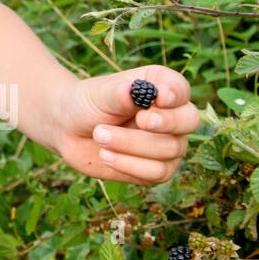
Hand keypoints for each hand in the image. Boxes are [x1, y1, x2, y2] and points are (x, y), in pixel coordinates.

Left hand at [53, 66, 198, 185]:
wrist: (69, 130)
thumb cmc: (87, 104)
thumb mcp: (98, 94)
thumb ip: (119, 93)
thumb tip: (135, 90)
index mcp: (159, 86)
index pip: (180, 88)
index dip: (175, 93)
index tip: (160, 98)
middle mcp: (171, 115)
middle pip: (189, 121)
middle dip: (165, 123)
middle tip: (140, 120)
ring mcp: (168, 143)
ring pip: (170, 149)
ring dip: (132, 144)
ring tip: (100, 135)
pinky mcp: (158, 169)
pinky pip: (158, 172)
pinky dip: (130, 165)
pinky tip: (106, 156)